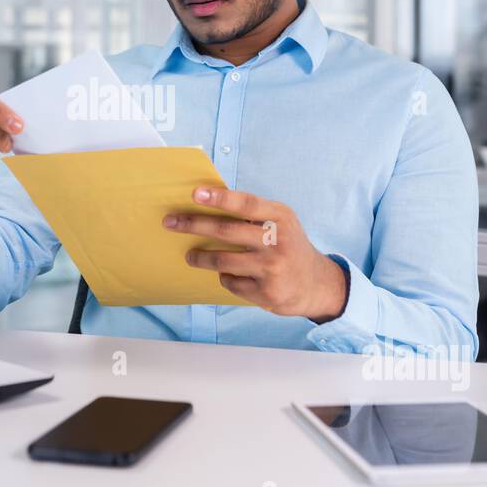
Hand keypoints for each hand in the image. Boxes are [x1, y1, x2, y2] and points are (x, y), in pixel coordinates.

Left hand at [163, 186, 347, 321]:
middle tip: (170, 222)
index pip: (247, 204)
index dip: (221, 198)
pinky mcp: (266, 293)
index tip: (196, 193)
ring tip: (190, 256)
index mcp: (280, 217)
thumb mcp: (280, 222)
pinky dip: (225, 277)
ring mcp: (272, 269)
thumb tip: (208, 200)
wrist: (316, 284)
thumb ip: (254, 213)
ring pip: (223, 261)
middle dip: (193, 225)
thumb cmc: (288, 246)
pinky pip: (231, 282)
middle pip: (227, 231)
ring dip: (200, 258)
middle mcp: (278, 242)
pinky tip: (228, 275)